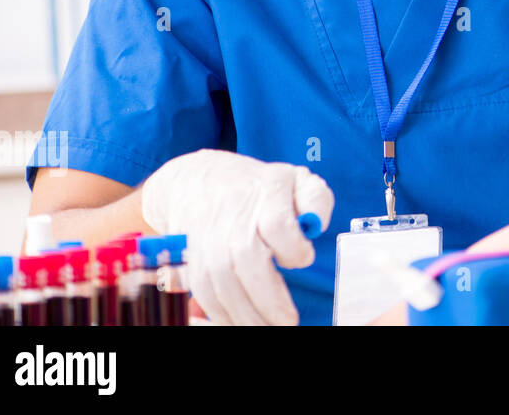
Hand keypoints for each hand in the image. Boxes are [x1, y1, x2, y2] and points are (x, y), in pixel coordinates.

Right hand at [141, 149, 332, 324]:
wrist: (198, 181)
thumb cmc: (258, 187)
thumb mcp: (295, 179)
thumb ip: (315, 199)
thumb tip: (315, 226)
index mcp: (264, 194)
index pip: (277, 225)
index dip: (292, 248)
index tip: (302, 258)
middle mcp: (232, 218)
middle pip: (247, 260)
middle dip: (269, 298)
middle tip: (288, 322)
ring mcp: (208, 240)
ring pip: (222, 282)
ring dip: (246, 314)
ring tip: (270, 328)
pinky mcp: (192, 260)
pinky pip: (204, 293)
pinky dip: (222, 314)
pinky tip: (242, 324)